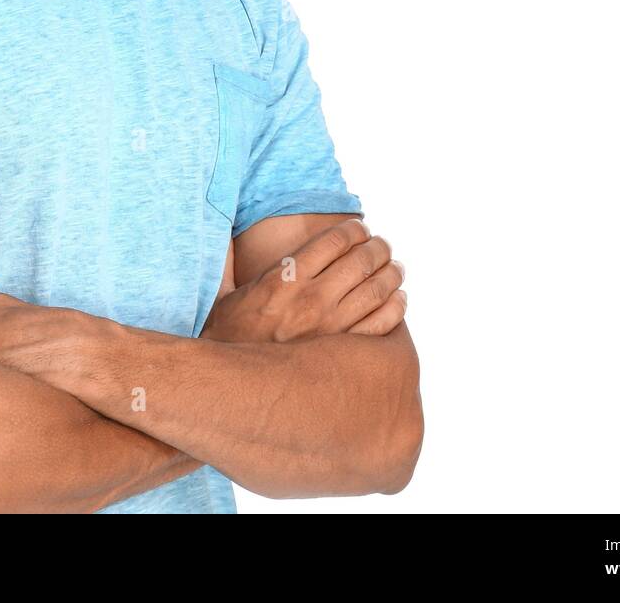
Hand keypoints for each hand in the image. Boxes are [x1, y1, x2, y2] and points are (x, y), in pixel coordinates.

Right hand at [202, 217, 406, 343]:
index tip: (360, 229)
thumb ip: (232, 261)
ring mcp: (331, 329)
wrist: (231, 390)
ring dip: (391, 273)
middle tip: (382, 245)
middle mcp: (311, 300)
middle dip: (377, 248)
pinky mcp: (344, 357)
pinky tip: (398, 299)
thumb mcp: (227, 293)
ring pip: (376, 290)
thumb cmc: (229, 339)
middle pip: (360, 261)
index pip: (333, 241)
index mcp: (284, 278)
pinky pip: (383, 325)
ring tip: (395, 267)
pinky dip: (396, 308)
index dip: (353, 230)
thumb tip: (221, 230)